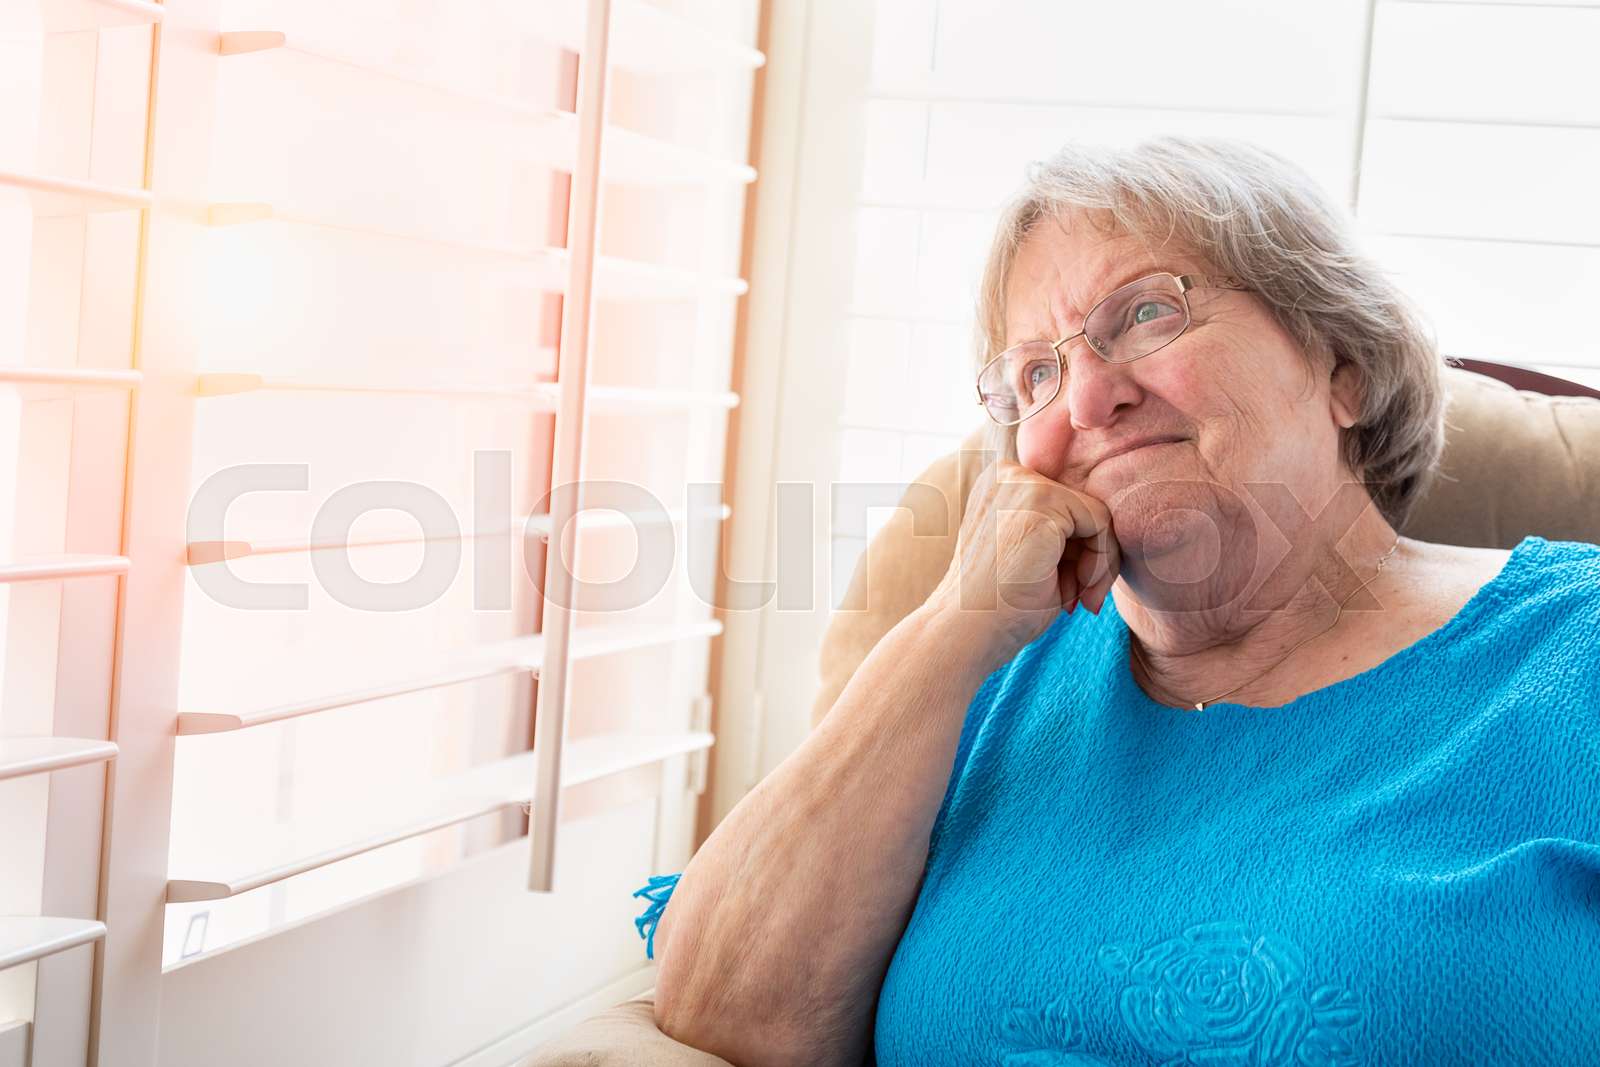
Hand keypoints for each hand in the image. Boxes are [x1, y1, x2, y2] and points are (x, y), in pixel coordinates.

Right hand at [924, 456, 1119, 668]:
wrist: (963, 633)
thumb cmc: (997, 607)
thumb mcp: (1032, 556)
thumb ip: (1062, 532)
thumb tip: (1116, 523)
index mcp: (1001, 484)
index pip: (1067, 507)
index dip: (1078, 552)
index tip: (1070, 591)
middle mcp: (1008, 473)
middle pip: (1085, 507)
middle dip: (1090, 559)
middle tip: (1076, 600)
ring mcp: (1023, 482)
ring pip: (1099, 514)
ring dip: (1098, 564)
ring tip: (1076, 600)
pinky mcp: (1042, 500)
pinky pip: (1102, 522)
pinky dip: (1101, 563)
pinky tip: (1077, 592)